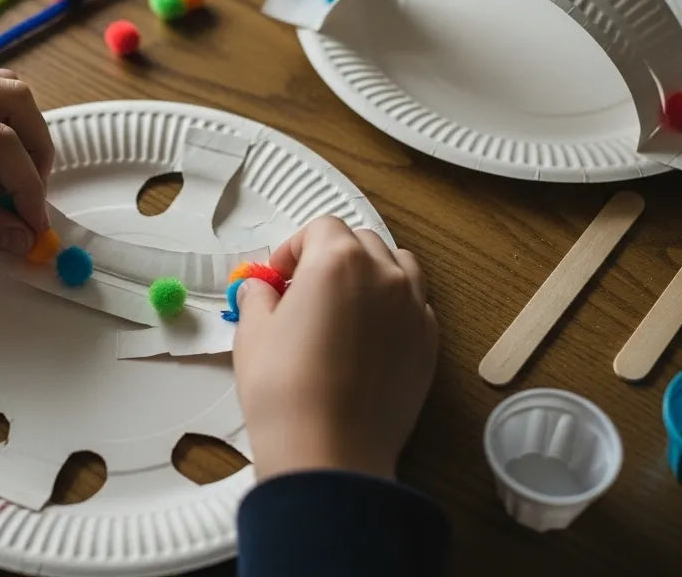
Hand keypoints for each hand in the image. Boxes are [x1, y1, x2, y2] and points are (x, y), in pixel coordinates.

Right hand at [233, 217, 437, 479]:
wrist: (329, 452)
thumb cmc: (285, 391)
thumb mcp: (252, 332)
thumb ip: (258, 296)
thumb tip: (261, 289)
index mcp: (338, 260)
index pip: (320, 229)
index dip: (293, 249)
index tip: (277, 277)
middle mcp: (384, 275)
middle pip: (361, 242)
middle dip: (331, 257)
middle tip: (303, 292)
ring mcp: (414, 309)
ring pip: (398, 268)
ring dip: (370, 274)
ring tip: (344, 307)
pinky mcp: (429, 344)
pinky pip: (414, 307)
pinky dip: (393, 308)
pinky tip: (367, 338)